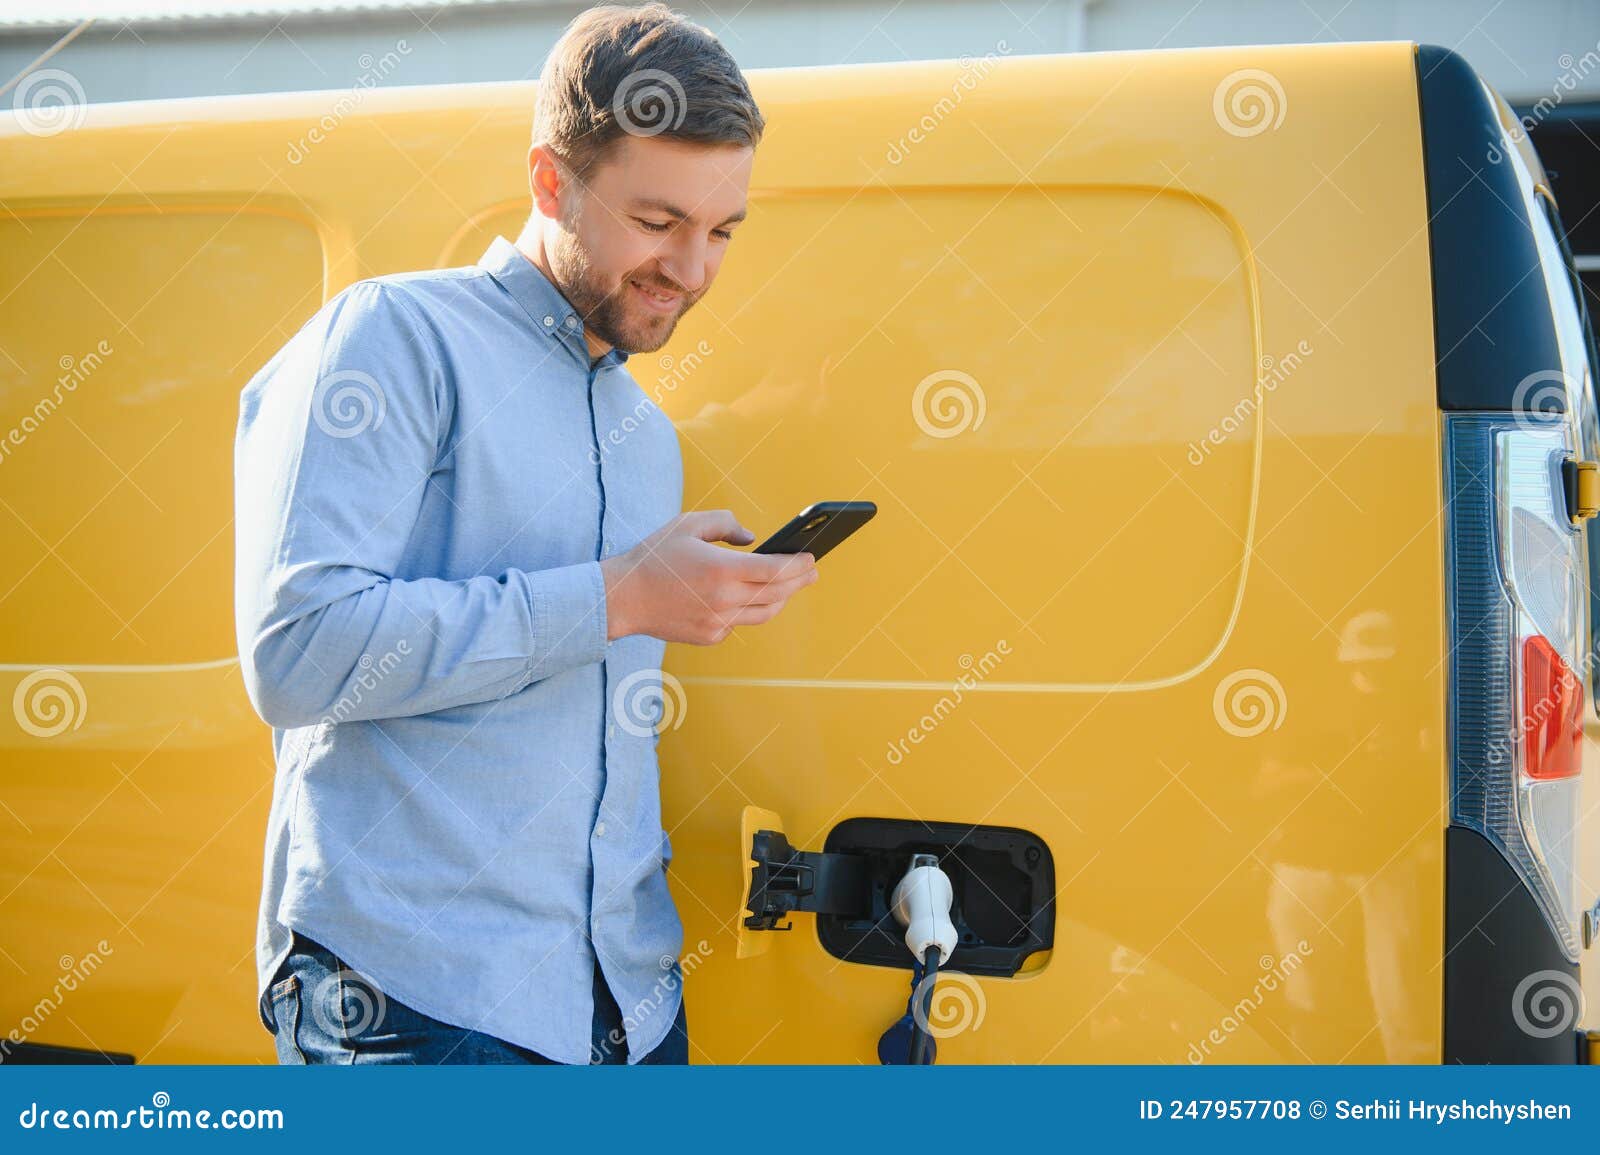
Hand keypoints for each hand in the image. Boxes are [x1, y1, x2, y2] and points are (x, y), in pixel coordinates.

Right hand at [600, 510, 817, 643]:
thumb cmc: (655, 557)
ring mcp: (718, 622)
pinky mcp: (710, 635)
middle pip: (778, 593)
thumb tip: (753, 539)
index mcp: (722, 570)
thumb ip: (725, 524)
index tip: (812, 559)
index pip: (776, 570)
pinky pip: (740, 623)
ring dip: (781, 598)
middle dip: (800, 581)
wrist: (623, 598)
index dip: (799, 565)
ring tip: (789, 586)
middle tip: (812, 572)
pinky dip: (748, 610)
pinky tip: (747, 598)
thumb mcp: (687, 524)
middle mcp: (724, 600)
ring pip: (764, 613)